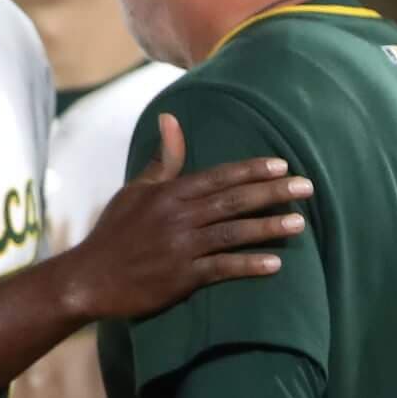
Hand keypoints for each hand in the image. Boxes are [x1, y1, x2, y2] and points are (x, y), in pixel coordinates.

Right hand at [66, 113, 310, 320]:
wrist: (89, 278)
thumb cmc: (115, 232)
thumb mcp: (135, 191)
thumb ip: (162, 161)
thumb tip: (171, 119)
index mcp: (169, 193)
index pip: (219, 177)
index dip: (252, 171)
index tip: (282, 166)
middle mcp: (178, 217)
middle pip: (233, 201)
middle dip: (272, 193)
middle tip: (307, 188)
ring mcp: (181, 247)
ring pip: (233, 233)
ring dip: (268, 227)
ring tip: (299, 223)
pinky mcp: (181, 277)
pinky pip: (222, 269)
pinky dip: (249, 265)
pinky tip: (275, 264)